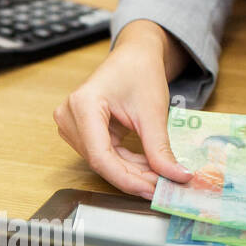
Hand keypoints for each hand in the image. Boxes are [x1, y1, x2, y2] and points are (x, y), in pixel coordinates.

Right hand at [54, 20, 192, 198]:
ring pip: (103, 162)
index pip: (101, 156)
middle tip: (162, 187)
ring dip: (132, 173)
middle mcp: (69, 116)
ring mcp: (72, 125)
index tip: (153, 189)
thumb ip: (160, 148)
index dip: (127, 179)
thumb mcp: (152, 111)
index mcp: (82, 105)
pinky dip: (127, 164)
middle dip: (133, 177)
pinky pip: (105, 156)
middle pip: (101, 161)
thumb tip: (175, 176)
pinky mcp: (82, 131)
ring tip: (159, 177)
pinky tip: (147, 169)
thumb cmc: (140, 71)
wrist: (135, 56)